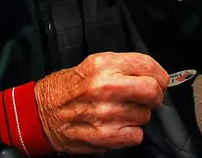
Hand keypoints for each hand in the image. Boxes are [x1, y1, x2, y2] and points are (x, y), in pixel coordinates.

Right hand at [34, 52, 168, 153]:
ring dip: (138, 115)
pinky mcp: (105, 137)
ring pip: (146, 115)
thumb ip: (123, 66)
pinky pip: (137, 135)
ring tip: (120, 111)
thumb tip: (154, 74)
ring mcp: (106, 114)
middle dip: (154, 95)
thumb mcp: (93, 63)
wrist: (42, 112)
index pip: (148, 65)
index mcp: (104, 64)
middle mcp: (106, 87)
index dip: (159, 75)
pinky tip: (116, 125)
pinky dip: (130, 132)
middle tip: (146, 97)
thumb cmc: (69, 87)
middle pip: (153, 91)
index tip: (158, 80)